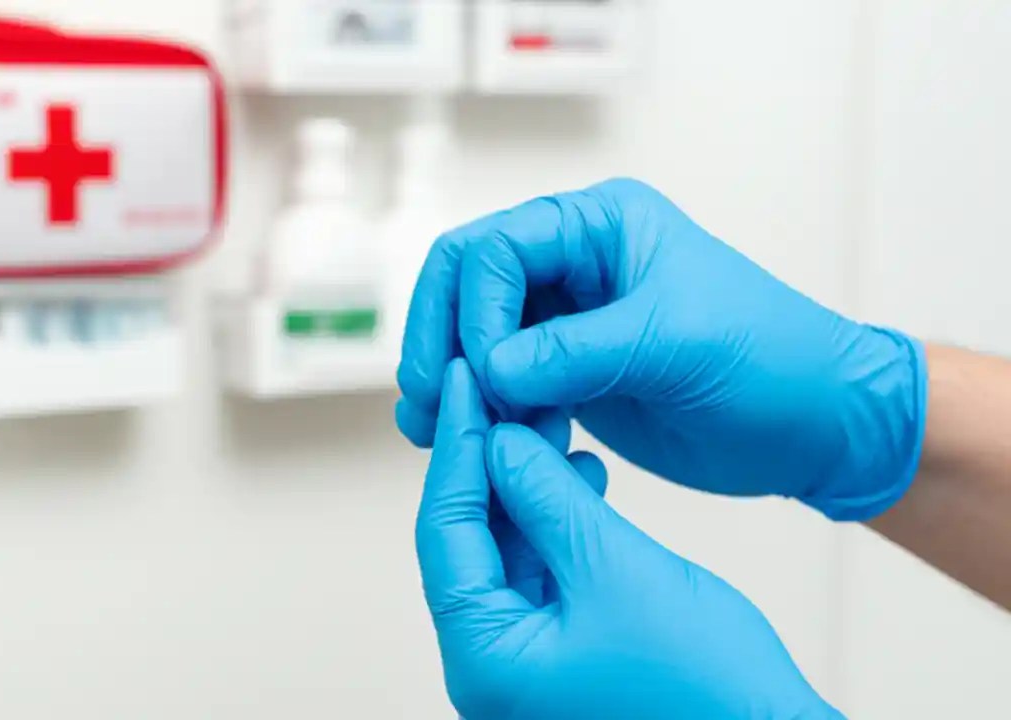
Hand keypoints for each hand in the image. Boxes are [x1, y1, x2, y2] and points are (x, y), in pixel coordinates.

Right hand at [398, 178, 926, 520]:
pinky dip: (476, 407)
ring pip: (472, 334)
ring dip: (447, 377)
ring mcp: (567, 319)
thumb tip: (489, 368)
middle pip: (466, 283)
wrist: (816, 426)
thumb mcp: (677, 344)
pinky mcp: (567, 372)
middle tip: (427, 397)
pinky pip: (498, 380)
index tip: (489, 372)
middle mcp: (575, 263)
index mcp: (601, 226)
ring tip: (431, 430)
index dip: (476, 311)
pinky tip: (464, 440)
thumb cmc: (773, 360)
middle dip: (439, 337)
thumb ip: (578, 352)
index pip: (498, 250)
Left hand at [417, 360, 841, 718]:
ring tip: (553, 422)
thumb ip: (548, 499)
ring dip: (530, 488)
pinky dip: (559, 524)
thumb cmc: (710, 688)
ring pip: (507, 553)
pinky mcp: (566, 657)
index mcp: (484, 660)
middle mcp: (491, 668)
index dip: (456, 447)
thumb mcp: (617, 570)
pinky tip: (584, 475)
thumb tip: (499, 442)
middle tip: (508, 391)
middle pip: (469, 542)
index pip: (444, 532)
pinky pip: (543, 575)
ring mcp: (527, 666)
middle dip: (491, 462)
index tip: (465, 379)